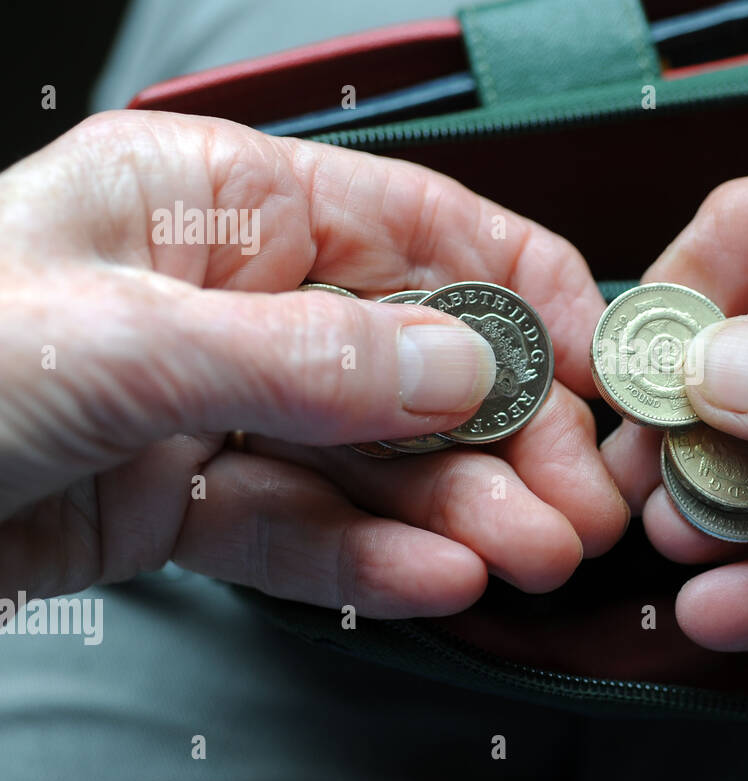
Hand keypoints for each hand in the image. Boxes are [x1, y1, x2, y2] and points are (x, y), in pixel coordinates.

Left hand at [0, 110, 625, 614]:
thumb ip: (306, 358)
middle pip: (415, 358)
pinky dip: (369, 562)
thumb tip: (466, 362)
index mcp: (219, 199)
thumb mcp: (116, 342)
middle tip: (570, 506)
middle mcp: (233, 294)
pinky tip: (435, 581)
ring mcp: (215, 403)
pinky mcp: (186, 497)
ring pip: (371, 457)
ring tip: (524, 557)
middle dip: (502, 434)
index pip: (422, 227)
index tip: (598, 372)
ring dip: (456, 511)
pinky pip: (302, 529)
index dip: (526, 295)